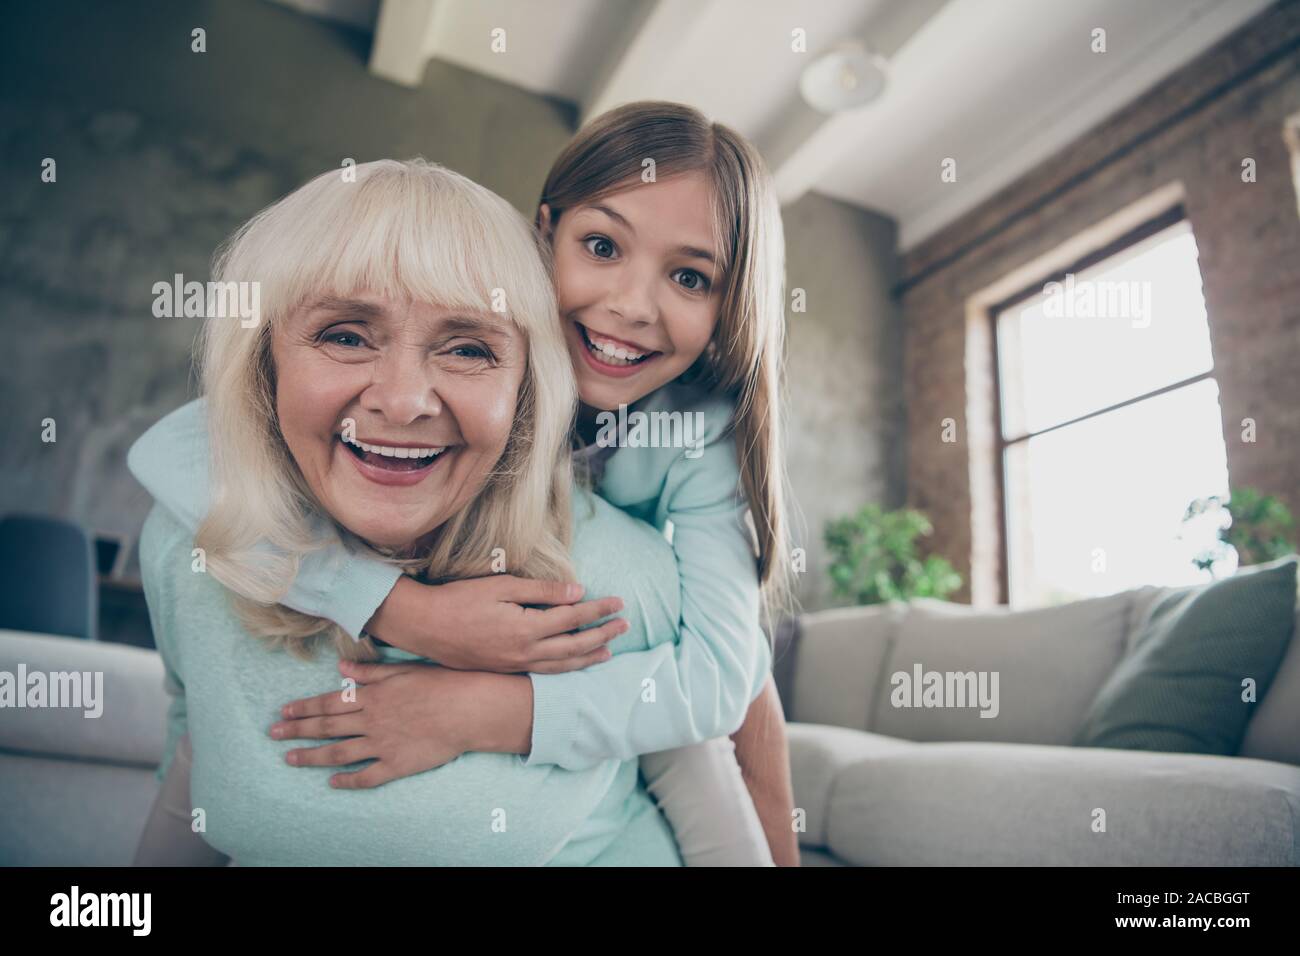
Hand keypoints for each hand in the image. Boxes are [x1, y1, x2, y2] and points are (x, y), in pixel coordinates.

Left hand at [270, 660, 485, 788]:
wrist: (468, 709)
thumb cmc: (440, 684)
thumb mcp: (403, 670)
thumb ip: (370, 672)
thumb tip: (342, 667)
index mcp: (372, 696)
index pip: (329, 702)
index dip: (304, 707)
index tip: (284, 712)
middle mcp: (371, 720)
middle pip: (326, 727)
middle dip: (297, 730)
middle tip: (273, 734)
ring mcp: (382, 744)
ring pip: (339, 753)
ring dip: (311, 756)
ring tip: (290, 758)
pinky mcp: (397, 764)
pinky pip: (367, 776)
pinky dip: (348, 781)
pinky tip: (332, 783)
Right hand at [368, 575, 628, 673]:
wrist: (423, 626)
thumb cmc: (460, 600)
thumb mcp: (501, 587)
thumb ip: (542, 591)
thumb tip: (578, 592)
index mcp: (526, 629)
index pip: (574, 619)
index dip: (599, 610)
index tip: (620, 603)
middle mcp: (525, 653)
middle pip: (575, 646)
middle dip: (603, 635)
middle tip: (625, 626)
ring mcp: (515, 665)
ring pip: (562, 664)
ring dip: (588, 657)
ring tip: (608, 652)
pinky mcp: (505, 670)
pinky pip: (545, 673)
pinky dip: (565, 668)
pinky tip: (572, 664)